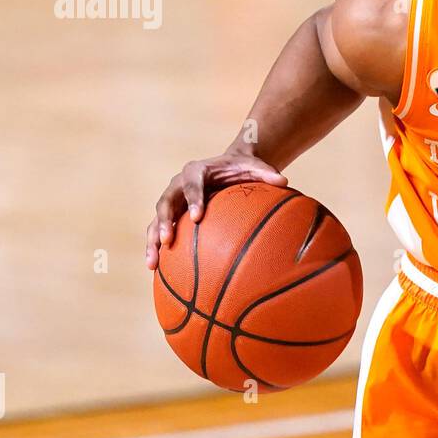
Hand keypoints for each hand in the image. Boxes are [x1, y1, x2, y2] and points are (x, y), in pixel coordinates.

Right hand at [145, 151, 286, 269]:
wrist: (227, 167)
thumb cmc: (240, 169)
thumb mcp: (255, 167)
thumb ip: (267, 173)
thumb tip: (285, 181)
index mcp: (196, 171)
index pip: (192, 185)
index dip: (193, 200)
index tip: (197, 217)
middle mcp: (178, 184)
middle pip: (165, 202)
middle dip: (164, 221)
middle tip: (167, 240)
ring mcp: (172, 200)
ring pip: (156, 220)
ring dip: (152, 241)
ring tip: (152, 264)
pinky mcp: (171, 214)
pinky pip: (158, 232)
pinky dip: (156, 249)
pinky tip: (156, 270)